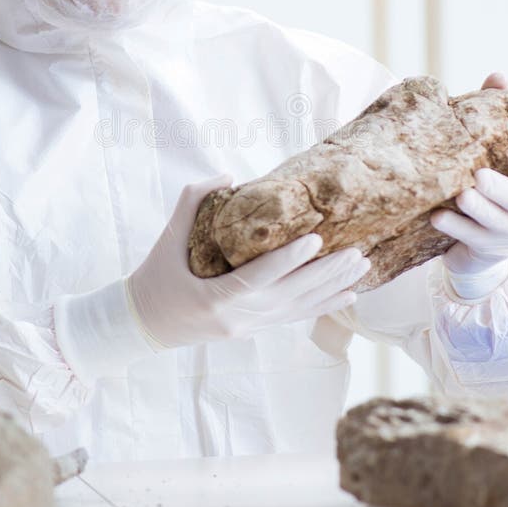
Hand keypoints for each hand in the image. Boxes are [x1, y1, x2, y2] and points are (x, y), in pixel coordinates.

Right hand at [127, 174, 369, 347]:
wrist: (146, 323)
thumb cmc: (156, 276)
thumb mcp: (167, 237)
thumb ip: (193, 201)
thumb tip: (230, 175)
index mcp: (214, 298)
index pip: (258, 277)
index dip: (289, 260)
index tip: (317, 238)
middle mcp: (237, 319)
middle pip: (290, 296)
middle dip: (326, 274)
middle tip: (356, 252)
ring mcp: (248, 328)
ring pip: (298, 308)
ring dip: (332, 288)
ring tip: (361, 267)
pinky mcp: (254, 331)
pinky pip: (295, 318)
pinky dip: (324, 306)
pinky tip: (349, 295)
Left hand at [429, 72, 507, 298]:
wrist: (477, 229)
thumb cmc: (492, 175)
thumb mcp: (495, 146)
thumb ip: (500, 113)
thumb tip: (499, 76)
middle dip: (503, 192)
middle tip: (479, 177)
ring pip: (500, 227)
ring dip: (479, 212)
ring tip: (459, 196)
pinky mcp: (491, 252)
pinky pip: (474, 242)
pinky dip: (456, 228)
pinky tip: (437, 217)